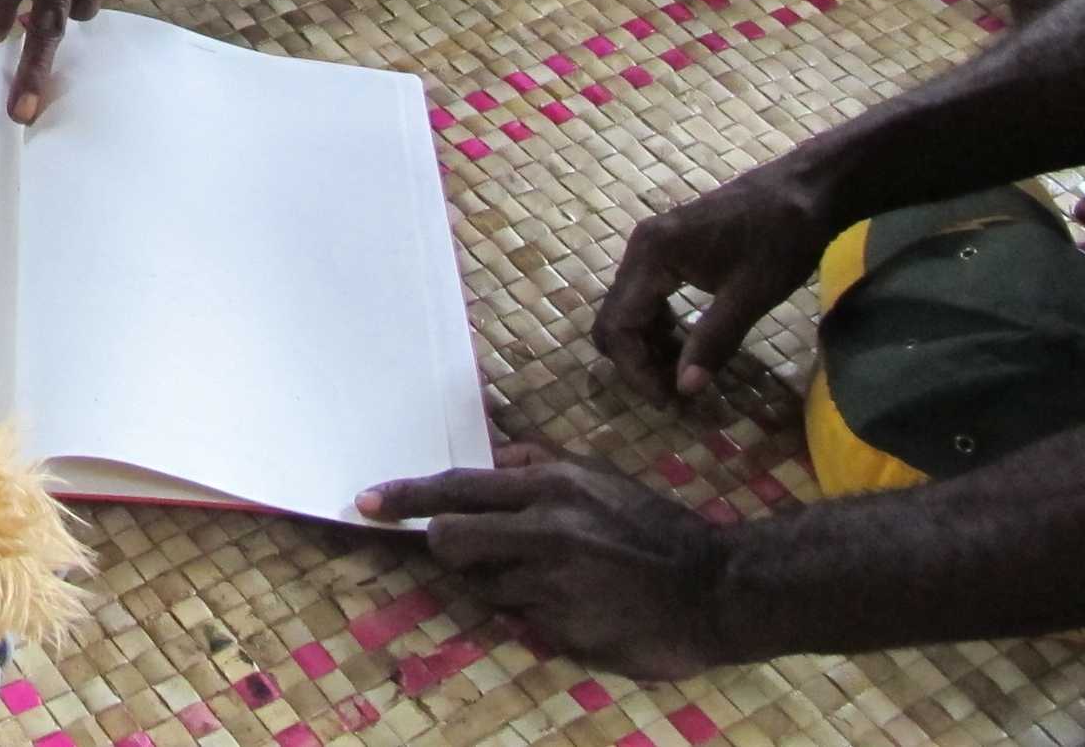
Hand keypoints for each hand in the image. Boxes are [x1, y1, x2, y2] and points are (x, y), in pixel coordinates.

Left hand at [357, 444, 735, 681]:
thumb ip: (540, 466)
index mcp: (551, 487)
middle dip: (449, 547)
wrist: (718, 589)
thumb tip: (494, 454)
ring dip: (500, 583)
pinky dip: (533, 613)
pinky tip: (574, 605)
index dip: (405, 496)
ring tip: (553, 577)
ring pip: (483, 586)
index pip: (456, 488)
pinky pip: (520, 621)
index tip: (365, 501)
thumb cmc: (654, 529)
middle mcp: (545, 532)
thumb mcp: (599, 478)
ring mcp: (553, 585)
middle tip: (472, 549)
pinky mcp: (564, 631)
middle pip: (450, 541)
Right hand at [593, 156, 838, 401]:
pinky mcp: (668, 250)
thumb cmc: (780, 239)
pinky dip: (660, 328)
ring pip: (628, 309)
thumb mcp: (751, 295)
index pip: (619, 324)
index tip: (670, 404)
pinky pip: (648, 297)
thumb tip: (684, 390)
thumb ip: (713, 341)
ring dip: (648, 348)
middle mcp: (640, 249)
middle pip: (614, 318)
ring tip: (684, 379)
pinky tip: (689, 346)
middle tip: (676, 396)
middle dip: (637, 362)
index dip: (637, 371)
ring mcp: (652, 247)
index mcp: (652, 255)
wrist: (804, 190)